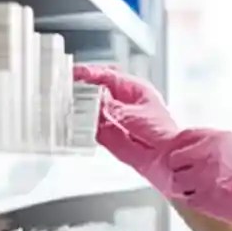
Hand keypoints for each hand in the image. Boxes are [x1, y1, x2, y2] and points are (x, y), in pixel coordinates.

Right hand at [73, 65, 180, 192]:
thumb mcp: (132, 113)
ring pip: (91, 107)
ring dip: (81, 106)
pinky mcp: (108, 134)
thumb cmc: (160, 132)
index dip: (91, 73)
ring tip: (70, 104)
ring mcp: (115, 118)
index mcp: (134, 90)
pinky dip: (82, 124)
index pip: (108, 75)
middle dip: (83, 87)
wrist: (163, 157)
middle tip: (68, 86)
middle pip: (97, 88)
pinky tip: (76, 122)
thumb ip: (110, 106)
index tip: (75, 73)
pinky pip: (90, 126)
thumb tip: (95, 99)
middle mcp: (123, 102)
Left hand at [164, 127, 231, 230]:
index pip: (183, 138)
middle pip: (174, 159)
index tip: (186, 153)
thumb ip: (222, 145)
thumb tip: (212, 149)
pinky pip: (187, 198)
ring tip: (199, 187)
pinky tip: (206, 198)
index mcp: (216, 139)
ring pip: (176, 180)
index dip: (183, 147)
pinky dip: (192, 198)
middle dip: (179, 166)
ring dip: (184, 184)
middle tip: (189, 172)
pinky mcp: (206, 202)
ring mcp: (203, 180)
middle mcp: (205, 156)